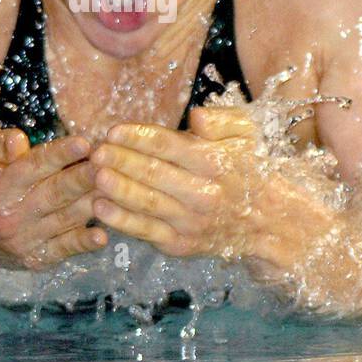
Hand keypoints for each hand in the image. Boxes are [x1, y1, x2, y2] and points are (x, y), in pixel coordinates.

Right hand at [0, 128, 107, 270]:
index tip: (84, 142)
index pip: (32, 168)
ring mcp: (24, 241)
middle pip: (55, 194)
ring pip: (66, 220)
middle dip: (84, 177)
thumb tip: (21, 141)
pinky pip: (64, 249)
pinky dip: (84, 243)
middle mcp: (11, 216)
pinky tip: (103, 234)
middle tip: (110, 163)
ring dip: (94, 204)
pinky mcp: (34, 259)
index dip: (59, 154)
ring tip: (119, 188)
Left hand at [88, 107, 264, 260]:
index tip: (113, 130)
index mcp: (213, 161)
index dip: (137, 137)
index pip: (167, 145)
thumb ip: (222, 120)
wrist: (268, 221)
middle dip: (120, 161)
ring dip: (117, 189)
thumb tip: (196, 117)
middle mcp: (201, 193)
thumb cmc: (249, 169)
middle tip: (95, 151)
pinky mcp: (181, 244)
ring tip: (94, 176)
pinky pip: (147, 231)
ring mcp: (190, 222)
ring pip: (147, 204)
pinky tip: (101, 208)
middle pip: (153, 173)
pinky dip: (122, 221)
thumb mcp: (247, 134)